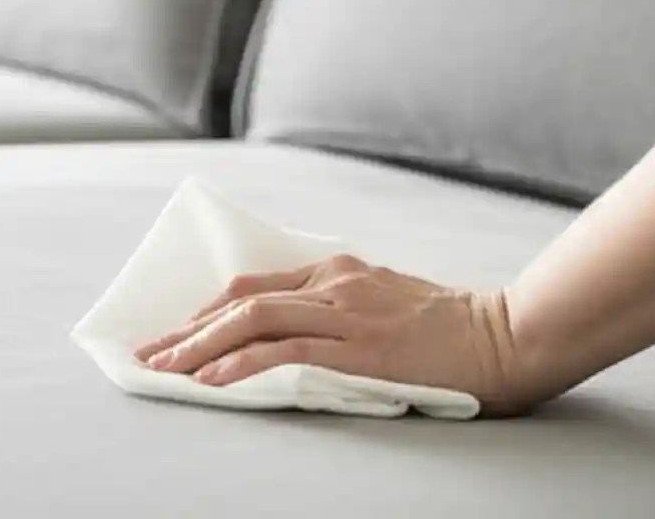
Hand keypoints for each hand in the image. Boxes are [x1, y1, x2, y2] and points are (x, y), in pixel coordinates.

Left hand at [134, 254, 530, 415]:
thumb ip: (339, 311)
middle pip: (241, 302)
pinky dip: (241, 364)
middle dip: (188, 331)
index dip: (207, 314)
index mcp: (337, 272)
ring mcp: (345, 312)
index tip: (176, 337)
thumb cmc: (448, 328)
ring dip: (200, 348)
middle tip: (149, 354)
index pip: (254, 289)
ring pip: (253, 321)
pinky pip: (286, 351)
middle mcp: (333, 284)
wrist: (504, 336)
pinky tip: (212, 381)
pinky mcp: (359, 346)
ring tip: (165, 370)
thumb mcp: (385, 303)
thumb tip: (288, 341)